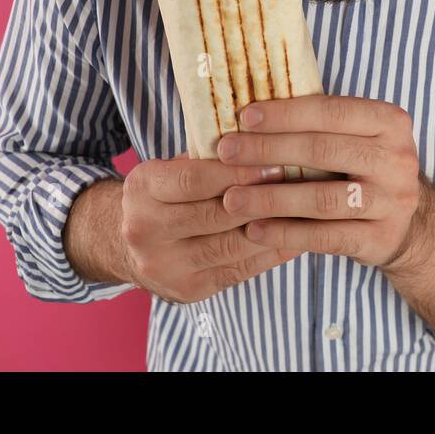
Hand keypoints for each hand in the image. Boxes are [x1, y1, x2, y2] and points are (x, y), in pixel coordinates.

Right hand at [119, 152, 302, 303]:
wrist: (131, 245)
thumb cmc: (165, 195)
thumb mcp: (173, 166)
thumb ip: (208, 158)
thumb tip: (265, 143)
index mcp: (141, 189)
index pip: (194, 180)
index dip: (238, 172)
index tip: (274, 163)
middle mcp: (145, 229)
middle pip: (215, 215)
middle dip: (261, 200)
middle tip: (298, 187)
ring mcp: (165, 265)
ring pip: (231, 247)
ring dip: (273, 229)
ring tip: (303, 211)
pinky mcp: (188, 290)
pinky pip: (238, 271)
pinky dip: (270, 253)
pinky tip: (295, 238)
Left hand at [215, 95, 425, 267]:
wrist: (408, 223)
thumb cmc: (363, 169)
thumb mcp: (356, 137)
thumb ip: (318, 124)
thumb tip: (249, 113)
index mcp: (390, 121)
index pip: (331, 111)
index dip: (285, 114)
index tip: (244, 117)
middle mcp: (397, 159)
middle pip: (323, 151)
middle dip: (268, 150)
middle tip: (226, 152)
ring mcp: (393, 202)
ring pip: (322, 199)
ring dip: (270, 198)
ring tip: (232, 199)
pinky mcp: (381, 239)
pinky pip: (325, 237)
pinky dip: (286, 234)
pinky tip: (255, 230)